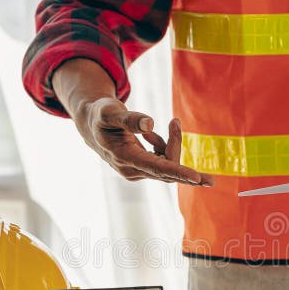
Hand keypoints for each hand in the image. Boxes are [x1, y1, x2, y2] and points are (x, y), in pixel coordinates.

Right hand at [76, 98, 213, 185]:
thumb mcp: (109, 111)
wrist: (91, 126)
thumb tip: (150, 124)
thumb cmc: (100, 115)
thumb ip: (128, 118)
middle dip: (175, 144)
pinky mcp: (143, 170)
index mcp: (123, 157)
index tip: (197, 178)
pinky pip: (164, 161)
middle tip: (175, 122)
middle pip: (167, 166)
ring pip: (168, 164)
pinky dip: (163, 145)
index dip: (178, 172)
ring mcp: (137, 172)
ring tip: (162, 123)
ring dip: (170, 142)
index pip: (156, 168)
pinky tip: (149, 135)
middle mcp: (131, 170)